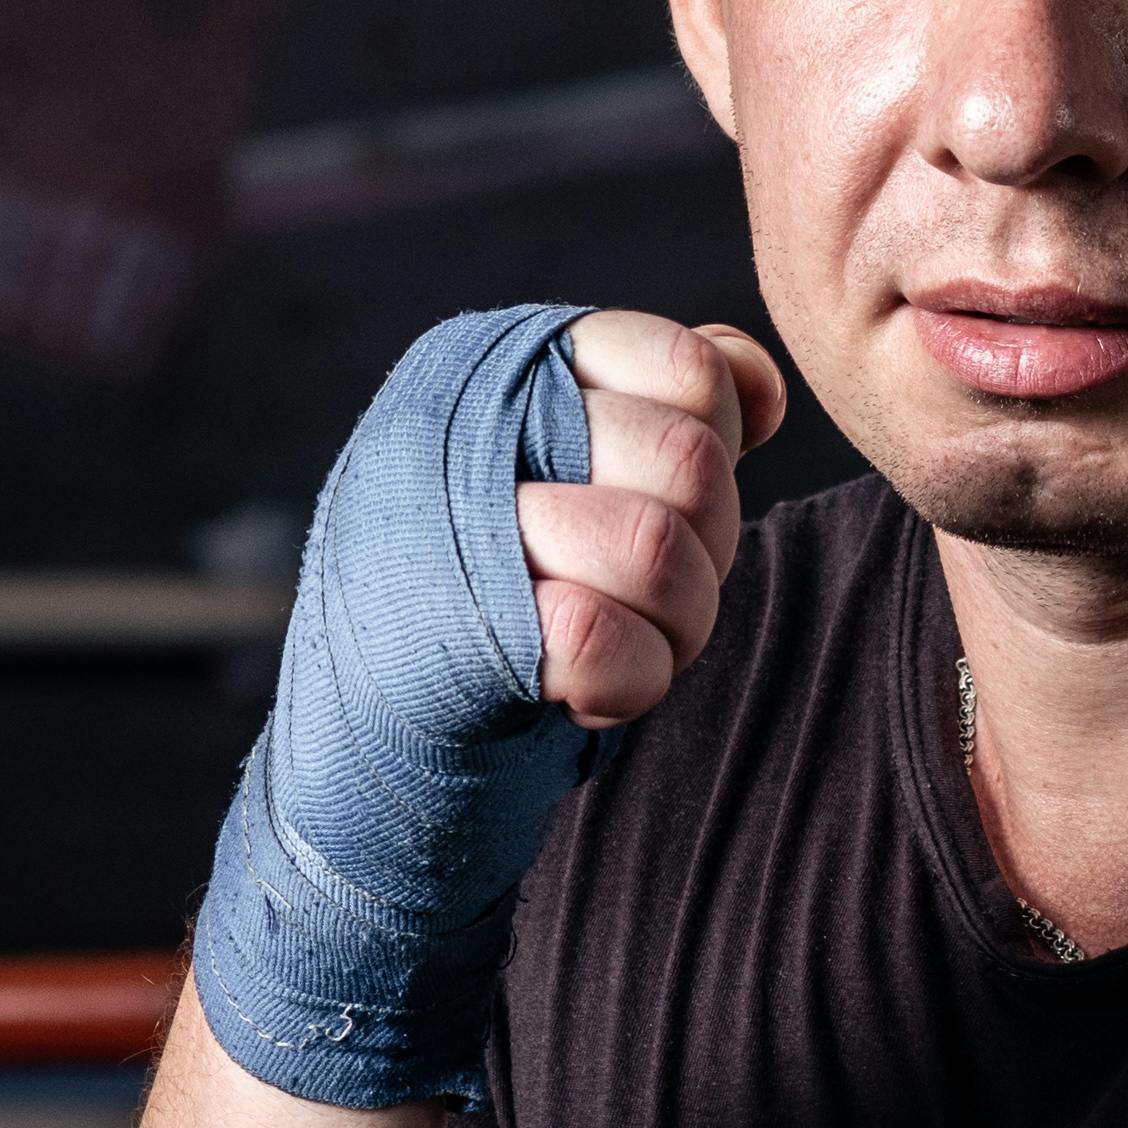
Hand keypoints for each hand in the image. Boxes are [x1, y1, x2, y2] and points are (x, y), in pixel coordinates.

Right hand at [190, 303, 781, 1113]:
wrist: (368, 758)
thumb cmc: (491, 608)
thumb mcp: (578, 482)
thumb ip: (665, 413)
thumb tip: (760, 387)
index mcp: (496, 368)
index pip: (690, 371)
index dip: (717, 454)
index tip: (667, 509)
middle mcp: (458, 424)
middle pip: (691, 462)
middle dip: (711, 550)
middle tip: (655, 600)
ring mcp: (447, 526)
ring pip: (658, 548)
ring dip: (678, 624)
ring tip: (627, 643)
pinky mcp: (451, 634)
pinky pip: (600, 640)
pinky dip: (629, 683)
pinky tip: (591, 697)